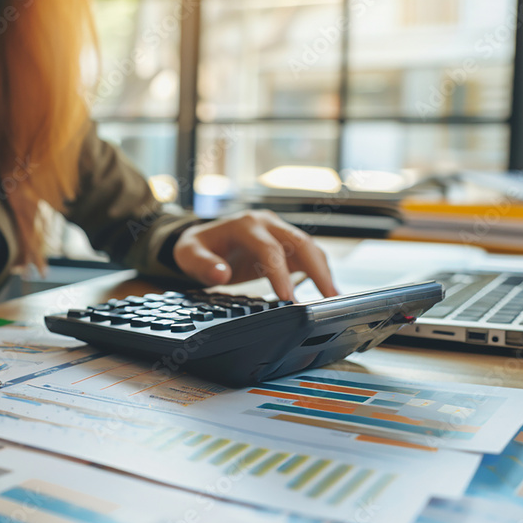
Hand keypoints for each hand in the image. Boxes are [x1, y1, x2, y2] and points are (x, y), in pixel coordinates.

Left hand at [172, 210, 337, 300]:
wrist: (202, 240)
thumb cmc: (197, 247)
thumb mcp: (188, 255)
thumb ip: (203, 264)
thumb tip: (221, 274)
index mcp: (245, 224)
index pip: (269, 248)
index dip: (280, 273)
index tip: (288, 298)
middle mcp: (266, 223)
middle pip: (300, 242)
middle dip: (318, 269)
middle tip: (329, 297)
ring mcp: (278, 232)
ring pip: (310, 247)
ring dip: (324, 271)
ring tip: (334, 299)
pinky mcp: (285, 244)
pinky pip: (308, 255)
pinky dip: (320, 272)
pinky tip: (327, 292)